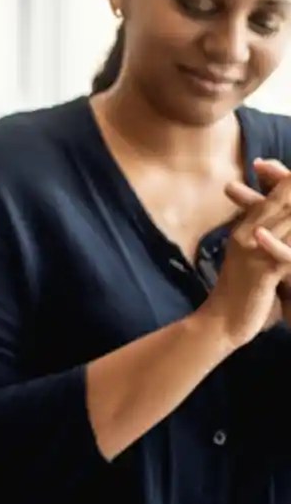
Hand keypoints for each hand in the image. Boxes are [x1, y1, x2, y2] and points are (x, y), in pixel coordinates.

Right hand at [205, 158, 290, 347]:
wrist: (220, 322)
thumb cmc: (241, 296)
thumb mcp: (255, 262)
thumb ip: (270, 245)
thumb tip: (276, 232)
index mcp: (246, 229)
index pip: (275, 196)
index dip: (289, 181)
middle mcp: (248, 233)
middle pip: (284, 200)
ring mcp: (254, 249)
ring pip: (290, 218)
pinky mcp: (264, 269)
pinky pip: (289, 251)